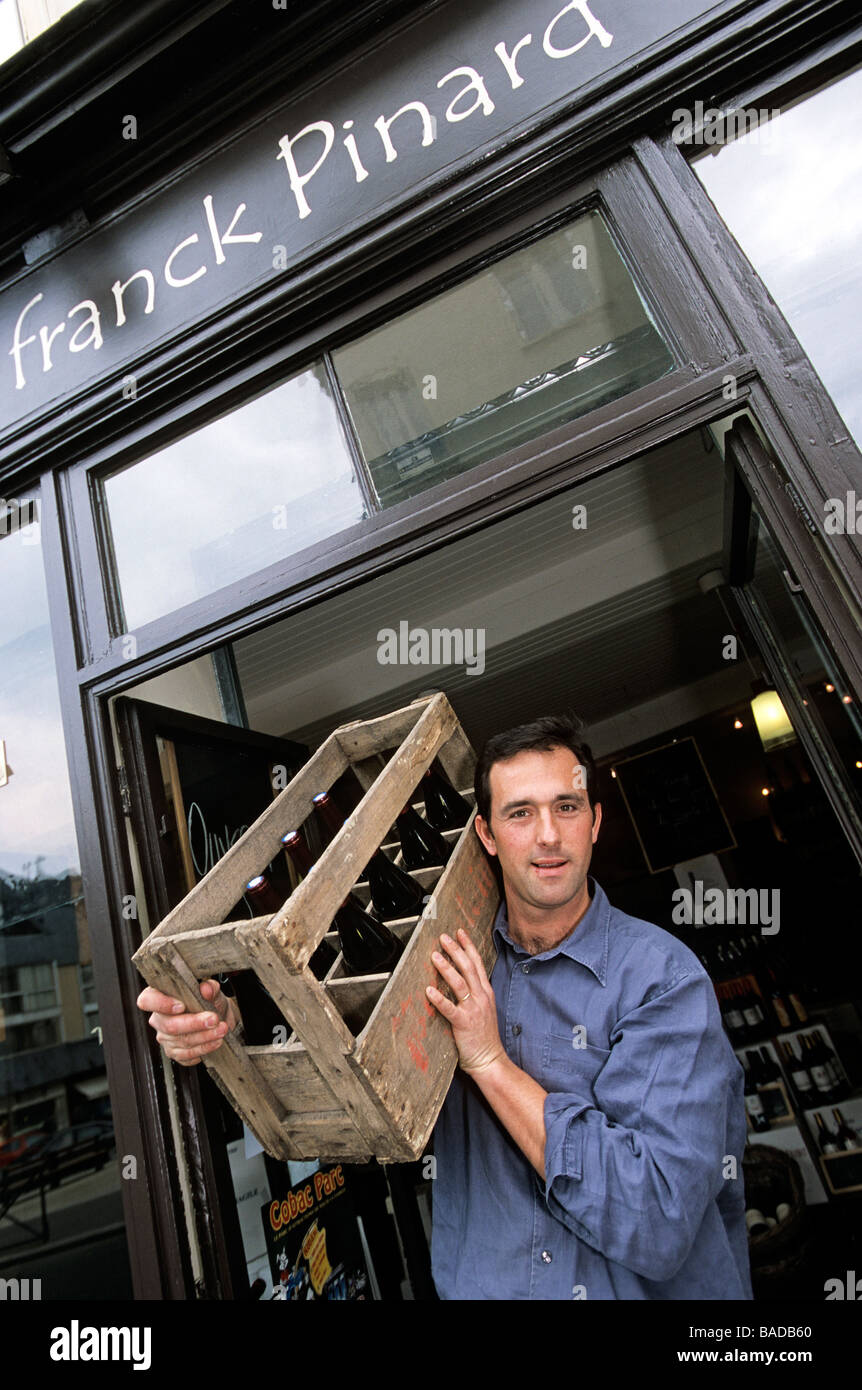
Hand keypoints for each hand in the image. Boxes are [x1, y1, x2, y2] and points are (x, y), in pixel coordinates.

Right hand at [136, 978, 237, 1066]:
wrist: (220, 1019)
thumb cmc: (210, 1002)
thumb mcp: (213, 991)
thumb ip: (209, 988)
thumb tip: (206, 989)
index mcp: (160, 997)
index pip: (147, 1000)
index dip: (161, 1004)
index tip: (181, 1006)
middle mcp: (159, 1019)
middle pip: (169, 1025)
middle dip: (194, 1023)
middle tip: (213, 1020)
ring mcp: (165, 1038)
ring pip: (181, 1041)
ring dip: (204, 1037)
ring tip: (221, 1030)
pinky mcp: (174, 1053)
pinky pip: (186, 1055)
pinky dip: (204, 1049)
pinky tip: (215, 1042)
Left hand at [426, 928, 504, 1074]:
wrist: (490, 1059)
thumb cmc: (484, 1036)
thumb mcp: (484, 1009)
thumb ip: (474, 993)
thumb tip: (461, 978)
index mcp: (486, 992)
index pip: (477, 963)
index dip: (468, 946)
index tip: (459, 933)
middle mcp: (481, 997)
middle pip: (468, 968)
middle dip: (456, 950)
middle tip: (443, 938)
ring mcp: (473, 1010)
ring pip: (460, 983)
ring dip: (447, 968)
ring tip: (435, 956)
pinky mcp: (464, 1024)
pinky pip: (450, 1009)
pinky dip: (439, 998)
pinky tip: (429, 990)